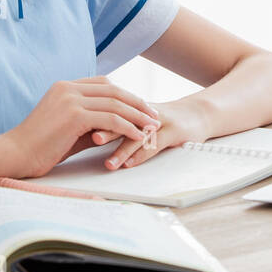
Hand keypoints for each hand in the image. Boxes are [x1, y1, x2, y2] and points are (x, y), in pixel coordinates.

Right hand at [5, 77, 161, 178]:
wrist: (15, 154)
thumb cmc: (39, 146)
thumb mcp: (68, 127)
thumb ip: (90, 121)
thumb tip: (116, 126)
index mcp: (65, 86)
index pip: (104, 83)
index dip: (126, 94)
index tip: (141, 107)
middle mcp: (68, 88)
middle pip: (113, 90)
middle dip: (137, 103)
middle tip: (153, 115)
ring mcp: (71, 99)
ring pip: (115, 104)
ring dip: (137, 115)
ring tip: (151, 127)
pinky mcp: (74, 116)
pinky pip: (110, 119)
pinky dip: (128, 127)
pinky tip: (138, 136)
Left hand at [91, 100, 210, 169]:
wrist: (198, 113)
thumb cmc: (161, 120)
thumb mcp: (135, 118)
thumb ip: (113, 123)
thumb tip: (79, 134)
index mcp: (129, 107)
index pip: (105, 108)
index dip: (89, 115)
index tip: (73, 125)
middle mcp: (142, 112)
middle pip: (119, 117)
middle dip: (102, 128)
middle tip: (85, 139)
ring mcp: (159, 120)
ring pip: (137, 133)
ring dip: (121, 149)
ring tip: (108, 164)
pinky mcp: (175, 131)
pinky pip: (156, 144)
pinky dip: (141, 155)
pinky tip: (130, 164)